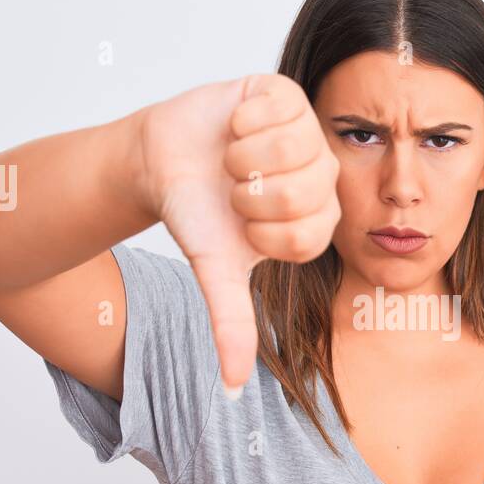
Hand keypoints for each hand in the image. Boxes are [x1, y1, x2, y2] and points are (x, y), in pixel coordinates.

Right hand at [140, 74, 340, 394]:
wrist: (161, 161)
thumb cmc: (197, 215)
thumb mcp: (215, 271)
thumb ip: (231, 325)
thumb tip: (232, 391)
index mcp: (317, 221)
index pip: (307, 232)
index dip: (261, 229)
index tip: (242, 224)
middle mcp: (322, 175)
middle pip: (303, 189)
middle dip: (250, 192)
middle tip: (235, 189)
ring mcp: (307, 130)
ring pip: (290, 145)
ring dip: (244, 154)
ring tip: (233, 158)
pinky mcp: (283, 92)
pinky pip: (274, 108)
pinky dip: (239, 120)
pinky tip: (233, 127)